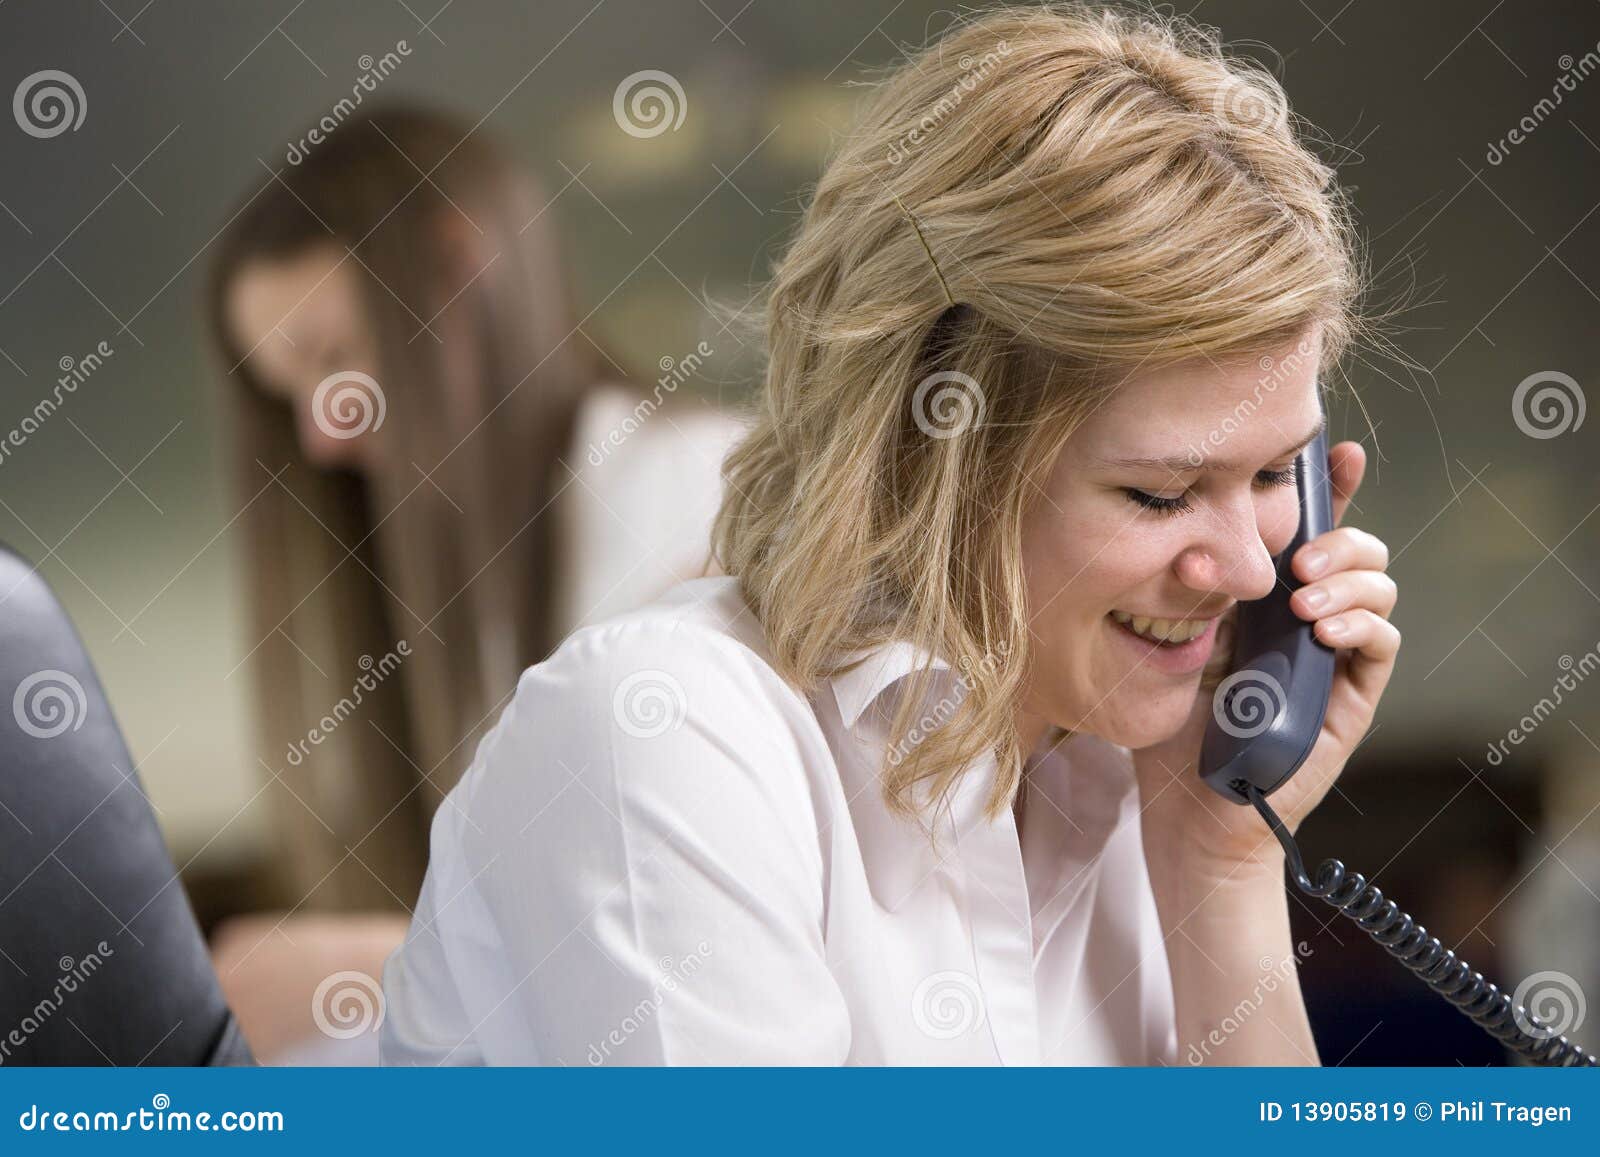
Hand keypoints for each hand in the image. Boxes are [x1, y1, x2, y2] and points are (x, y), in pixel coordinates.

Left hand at [1132, 440, 1399, 872]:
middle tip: (1297, 557)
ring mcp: (1332, 655)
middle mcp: (1305, 617)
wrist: (1189, 810)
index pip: (1305, 528)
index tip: (1334, 450)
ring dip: (1349, 578)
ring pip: (1378, 586)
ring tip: (1305, 595)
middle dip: (1338, 534)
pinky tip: (1325, 626)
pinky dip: (1362, 623)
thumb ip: (1188, 592)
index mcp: (1263, 595)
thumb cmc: (1171, 728)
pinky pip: (1381, 644)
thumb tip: (1186, 537)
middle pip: (1354, 548)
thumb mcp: (1171, 642)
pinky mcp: (1350, 695)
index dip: (1326, 486)